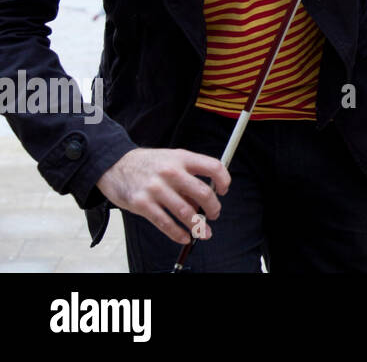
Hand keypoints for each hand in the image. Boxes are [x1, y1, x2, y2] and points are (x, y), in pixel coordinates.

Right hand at [96, 148, 229, 245]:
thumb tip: (204, 201)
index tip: (224, 191)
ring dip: (199, 226)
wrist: (113, 165)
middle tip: (214, 215)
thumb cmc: (147, 164)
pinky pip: (165, 223)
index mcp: (181, 157)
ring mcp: (156, 188)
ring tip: (204, 232)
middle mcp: (170, 172)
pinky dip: (178, 234)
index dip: (224, 180)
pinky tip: (184, 237)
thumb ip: (188, 176)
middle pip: (203, 193)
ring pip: (186, 212)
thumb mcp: (171, 160)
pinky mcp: (142, 204)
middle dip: (213, 208)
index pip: (213, 167)